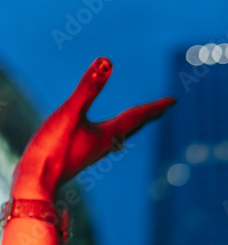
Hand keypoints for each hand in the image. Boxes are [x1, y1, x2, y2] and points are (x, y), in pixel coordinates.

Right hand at [12, 57, 175, 199]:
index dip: (156, 106)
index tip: (174, 100)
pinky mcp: (79, 155)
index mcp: (108, 134)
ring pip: (120, 135)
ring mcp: (92, 151)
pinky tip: (104, 134)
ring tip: (139, 119)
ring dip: (132, 124)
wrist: (36, 183)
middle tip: (164, 107)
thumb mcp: (70, 113)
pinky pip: (104, 140)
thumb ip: (88, 88)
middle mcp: (105, 144)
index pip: (137, 116)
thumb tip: (107, 62)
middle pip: (134, 126)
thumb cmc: (53, 148)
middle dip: (149, 115)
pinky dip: (113, 132)